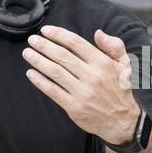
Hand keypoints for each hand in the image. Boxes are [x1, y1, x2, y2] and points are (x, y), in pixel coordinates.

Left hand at [22, 25, 138, 143]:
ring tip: (27, 53)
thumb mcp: (124, 65)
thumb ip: (113, 46)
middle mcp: (92, 77)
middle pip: (62, 56)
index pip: (76, 43)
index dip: (59, 35)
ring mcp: (83, 93)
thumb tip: (98, 33)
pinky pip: (53, 91)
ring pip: (55, 72)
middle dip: (44, 46)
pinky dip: (40, 81)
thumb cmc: (120, 90)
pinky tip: (31, 73)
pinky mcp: (74, 107)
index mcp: (103, 63)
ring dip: (38, 61)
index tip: (46, 30)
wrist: (122, 122)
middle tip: (32, 40)